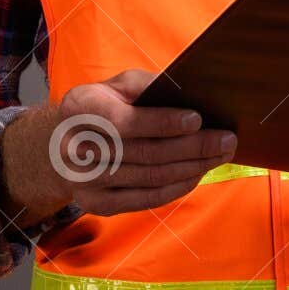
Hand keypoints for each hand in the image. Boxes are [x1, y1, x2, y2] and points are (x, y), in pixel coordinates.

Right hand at [47, 69, 237, 215]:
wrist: (62, 142)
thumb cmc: (103, 106)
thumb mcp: (117, 85)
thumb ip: (148, 86)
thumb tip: (189, 95)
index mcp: (79, 109)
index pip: (125, 122)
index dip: (163, 123)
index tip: (198, 119)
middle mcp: (75, 148)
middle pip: (145, 153)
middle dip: (192, 147)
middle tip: (226, 140)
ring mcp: (84, 181)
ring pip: (150, 178)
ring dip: (192, 168)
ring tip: (219, 156)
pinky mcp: (97, 204)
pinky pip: (146, 199)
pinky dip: (177, 187)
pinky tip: (197, 174)